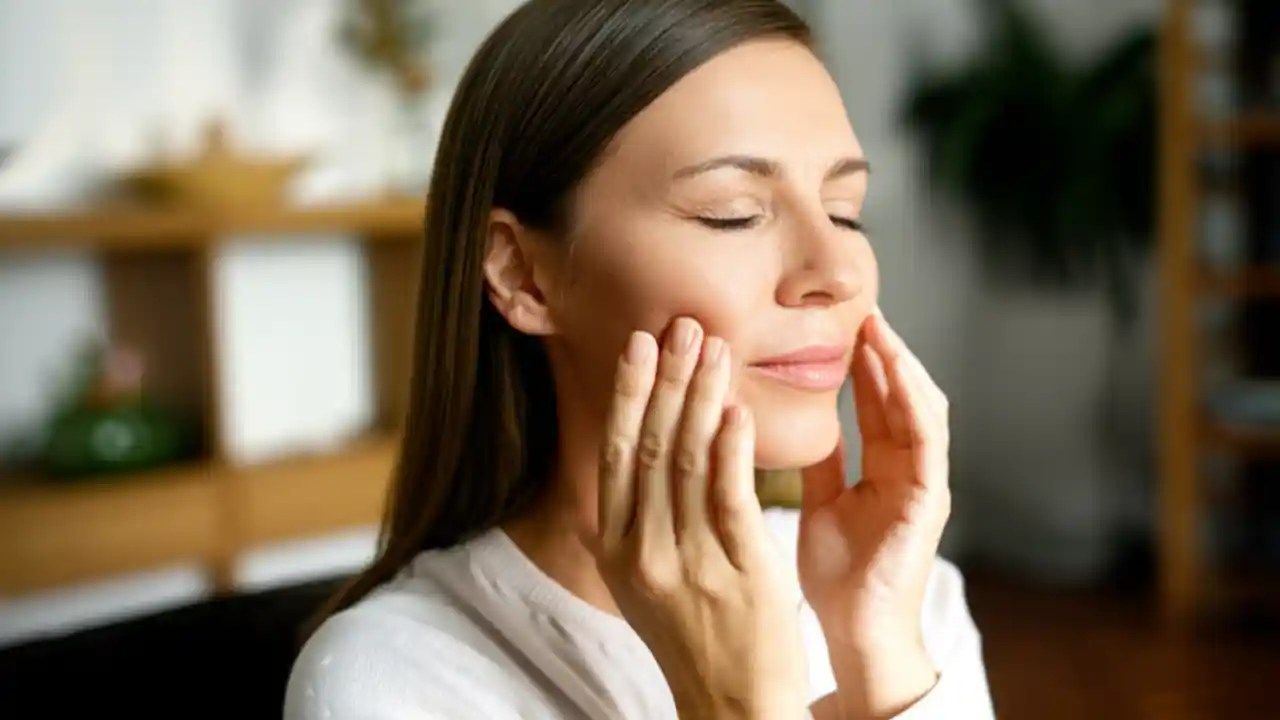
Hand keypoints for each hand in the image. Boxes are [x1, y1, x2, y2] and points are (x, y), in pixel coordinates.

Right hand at [587, 318, 807, 719]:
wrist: (731, 707)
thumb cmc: (693, 638)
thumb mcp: (643, 581)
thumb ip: (635, 521)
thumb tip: (634, 453)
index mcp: (618, 549)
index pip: (617, 455)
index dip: (628, 395)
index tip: (638, 345)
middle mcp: (644, 551)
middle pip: (651, 448)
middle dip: (665, 380)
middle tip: (680, 326)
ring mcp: (689, 562)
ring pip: (689, 462)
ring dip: (700, 397)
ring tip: (713, 348)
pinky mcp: (739, 572)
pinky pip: (730, 497)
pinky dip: (732, 447)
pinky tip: (736, 407)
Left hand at [798, 308, 948, 718]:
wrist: (855, 629)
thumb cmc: (840, 573)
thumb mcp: (822, 501)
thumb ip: (820, 460)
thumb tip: (797, 418)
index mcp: (885, 468)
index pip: (877, 400)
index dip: (863, 361)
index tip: (841, 321)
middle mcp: (910, 468)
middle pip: (902, 394)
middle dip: (884, 350)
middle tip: (860, 306)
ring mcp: (925, 481)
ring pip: (921, 406)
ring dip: (901, 364)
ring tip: (877, 325)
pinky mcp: (929, 498)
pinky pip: (928, 438)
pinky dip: (912, 400)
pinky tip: (894, 369)